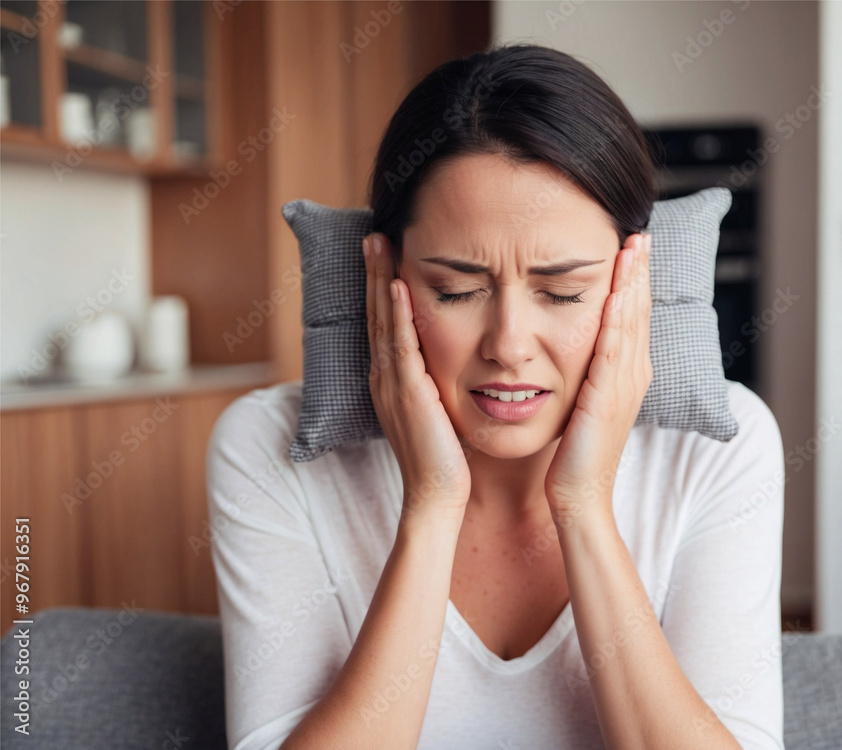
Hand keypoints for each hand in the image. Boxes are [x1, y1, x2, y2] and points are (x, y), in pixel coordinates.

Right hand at [364, 232, 471, 522]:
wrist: (438, 494)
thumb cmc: (444, 457)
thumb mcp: (436, 410)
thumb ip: (433, 383)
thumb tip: (447, 361)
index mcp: (392, 380)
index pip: (384, 324)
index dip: (382, 288)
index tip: (385, 255)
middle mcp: (385, 377)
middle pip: (377, 314)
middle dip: (375, 273)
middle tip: (374, 235)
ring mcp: (392, 384)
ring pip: (383, 322)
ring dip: (380, 281)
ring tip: (379, 243)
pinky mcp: (408, 394)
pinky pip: (400, 346)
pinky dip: (397, 314)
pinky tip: (397, 286)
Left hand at [544, 232, 652, 519]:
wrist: (578, 493)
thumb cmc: (576, 452)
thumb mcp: (585, 402)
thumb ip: (588, 373)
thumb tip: (579, 349)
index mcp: (628, 374)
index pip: (634, 316)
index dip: (635, 281)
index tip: (632, 247)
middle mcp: (633, 375)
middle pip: (640, 311)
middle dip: (640, 271)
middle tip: (640, 234)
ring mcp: (624, 386)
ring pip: (632, 323)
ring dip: (633, 284)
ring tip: (633, 248)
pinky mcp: (608, 397)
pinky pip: (614, 350)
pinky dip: (618, 319)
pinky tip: (617, 293)